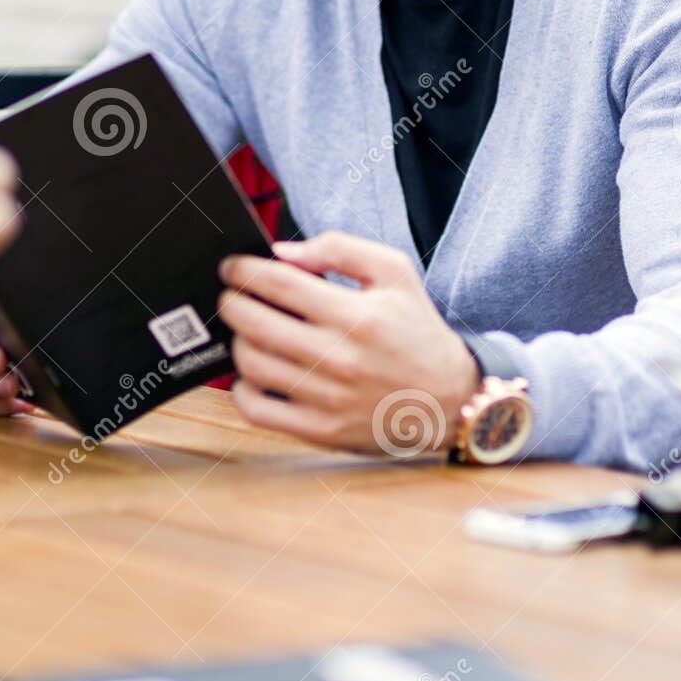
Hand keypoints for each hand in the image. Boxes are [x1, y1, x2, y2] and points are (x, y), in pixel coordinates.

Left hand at [217, 230, 478, 453]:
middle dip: (231, 302)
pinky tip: (252, 374)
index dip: (244, 270)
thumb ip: (339, 249)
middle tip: (231, 294)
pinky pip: (258, 411)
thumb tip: (281, 253)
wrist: (449, 398)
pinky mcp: (322, 431)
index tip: (232, 266)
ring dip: (236, 341)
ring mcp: (328, 399)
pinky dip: (242, 389)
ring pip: (251, 365)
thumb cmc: (416, 329)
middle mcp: (340, 358)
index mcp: (357, 315)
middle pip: (255, 323)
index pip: (279, 284)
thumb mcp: (394, 272)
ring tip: (246, 330)